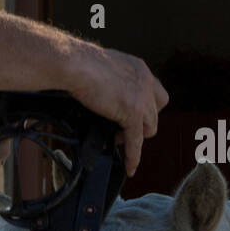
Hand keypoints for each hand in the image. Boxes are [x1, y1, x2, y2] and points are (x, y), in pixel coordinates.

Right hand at [67, 45, 168, 176]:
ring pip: (149, 128)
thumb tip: (106, 95)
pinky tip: (130, 167)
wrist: (74, 64)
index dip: (147, 107)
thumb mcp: (105, 68)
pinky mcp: (132, 112)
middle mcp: (145, 81)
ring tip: (117, 139)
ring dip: (136, 137)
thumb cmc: (78, 63)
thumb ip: (114, 81)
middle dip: (141, 123)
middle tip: (121, 128)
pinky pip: (136, 141)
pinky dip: (133, 156)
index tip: (135, 116)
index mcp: (139, 69)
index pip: (156, 93)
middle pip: (155, 112)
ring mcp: (141, 97)